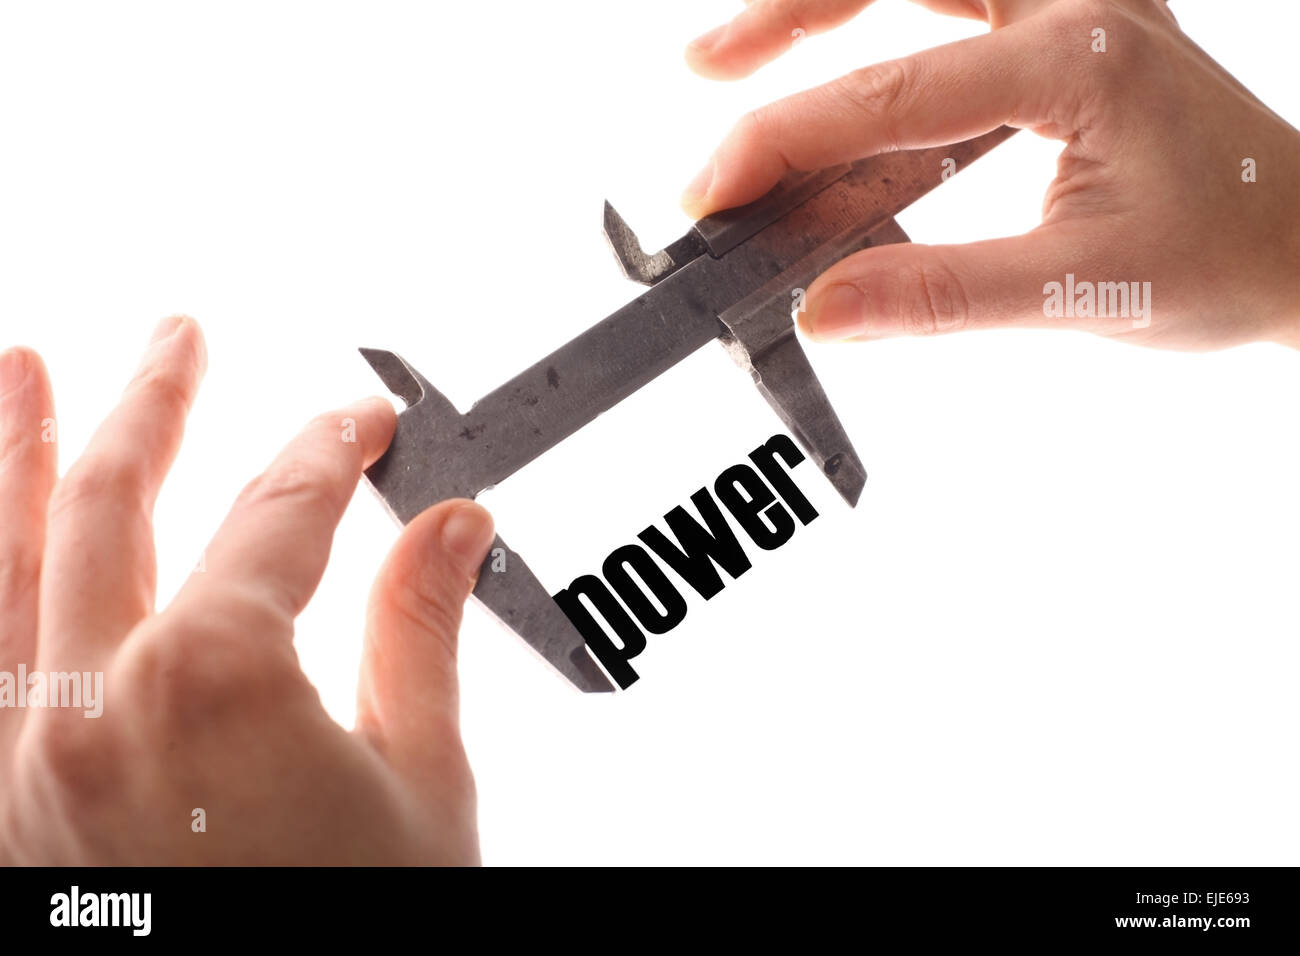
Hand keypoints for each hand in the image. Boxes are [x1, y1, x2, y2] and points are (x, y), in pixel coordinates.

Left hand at [0, 318, 493, 863]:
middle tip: (179, 337)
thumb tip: (450, 528)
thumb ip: (422, 631)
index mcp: (216, 682)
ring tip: (23, 371)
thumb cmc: (363, 928)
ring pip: (2, 562)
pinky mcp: (3, 813)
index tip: (363, 424)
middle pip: (118, 497)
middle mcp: (96, 705)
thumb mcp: (424, 785)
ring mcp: (27, 761)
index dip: (328, 449)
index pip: (279, 512)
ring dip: (16, 453)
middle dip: (156, 399)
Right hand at [683, 0, 1299, 349]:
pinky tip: (829, 47)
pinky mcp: (1060, 21)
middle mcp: (1075, 4)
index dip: (787, 140)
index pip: (898, 92)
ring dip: (823, 1)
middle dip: (787, 15)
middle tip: (705, 73)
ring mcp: (1070, 0)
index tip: (711, 190)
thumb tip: (823, 309)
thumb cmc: (1227, 259)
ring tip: (732, 52)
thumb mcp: (1085, 290)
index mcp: (1083, 59)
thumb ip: (944, 296)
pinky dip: (875, 13)